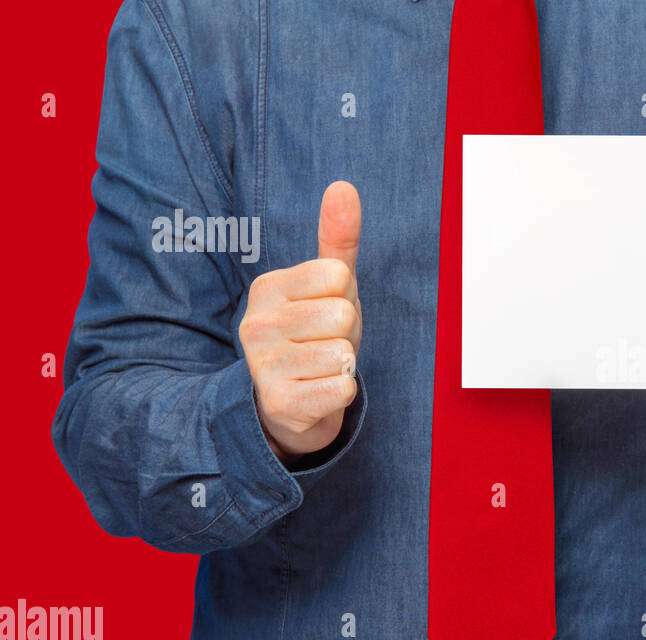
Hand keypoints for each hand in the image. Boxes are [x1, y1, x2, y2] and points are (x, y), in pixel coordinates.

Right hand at [239, 181, 362, 460]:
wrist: (291, 405)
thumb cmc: (315, 336)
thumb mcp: (330, 286)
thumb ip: (337, 238)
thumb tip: (343, 186)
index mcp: (267, 288)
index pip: (339, 276)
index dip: (346, 298)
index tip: (326, 314)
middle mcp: (255, 324)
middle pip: (343, 314)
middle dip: (347, 334)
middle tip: (326, 346)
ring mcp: (263, 367)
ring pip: (343, 353)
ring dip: (344, 365)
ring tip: (321, 369)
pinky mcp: (280, 405)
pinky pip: (342, 389)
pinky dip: (343, 393)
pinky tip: (320, 392)